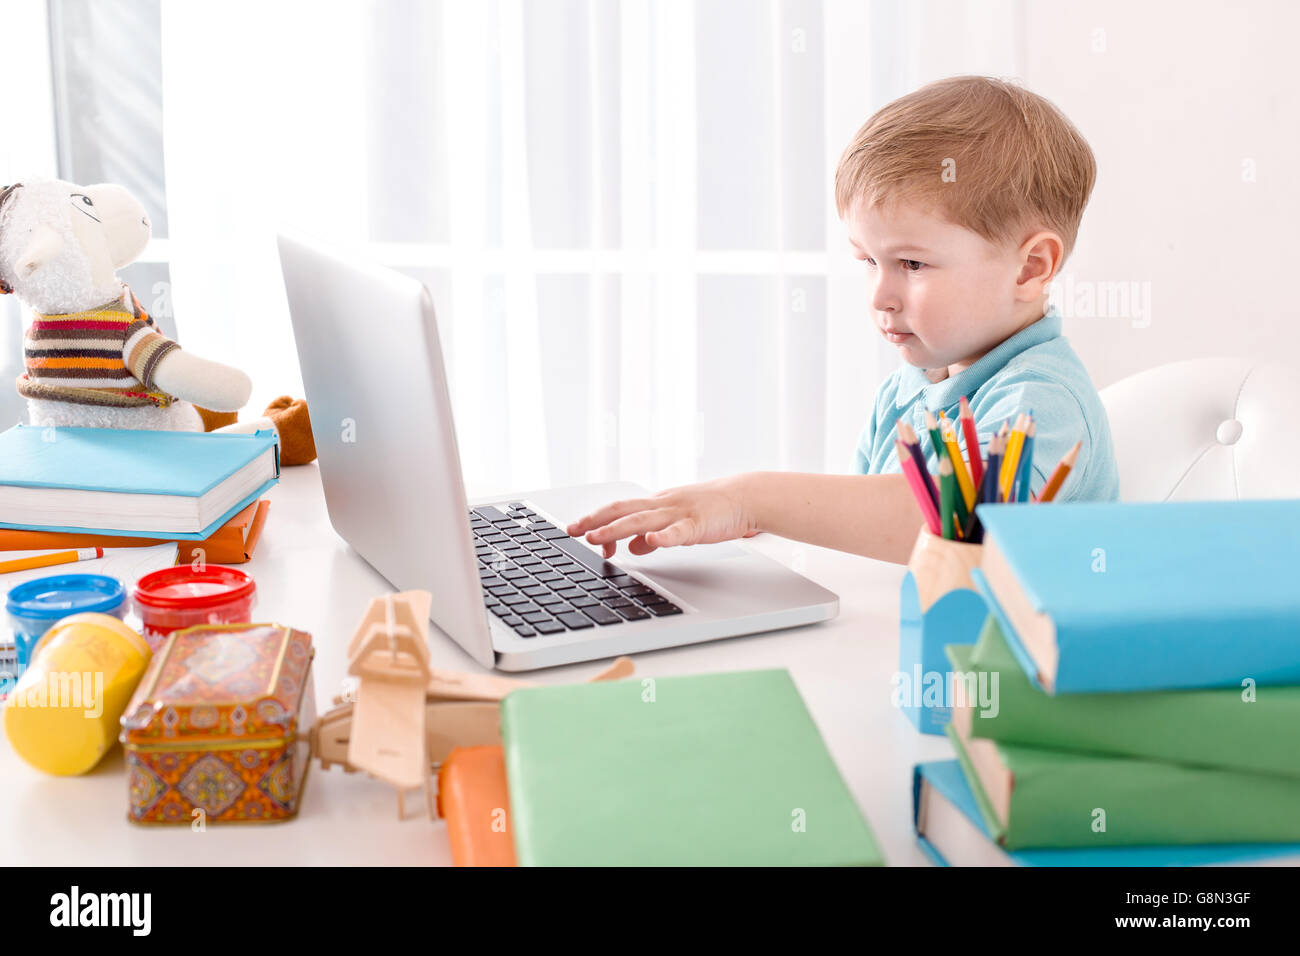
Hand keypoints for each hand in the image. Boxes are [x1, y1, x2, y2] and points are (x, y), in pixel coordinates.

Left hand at [565, 474, 759, 557]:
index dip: (597, 520)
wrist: (745, 496)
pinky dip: (664, 537)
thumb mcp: (676, 521)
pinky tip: (651, 543)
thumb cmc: (712, 509)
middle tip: (571, 531)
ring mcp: (680, 512)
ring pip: (643, 520)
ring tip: (596, 538)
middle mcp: (663, 504)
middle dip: (595, 521)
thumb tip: (632, 546)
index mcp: (656, 503)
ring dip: (617, 529)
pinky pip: (679, 531)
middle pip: (622, 510)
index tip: (579, 532)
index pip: (619, 509)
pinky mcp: (699, 523)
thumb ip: (653, 534)